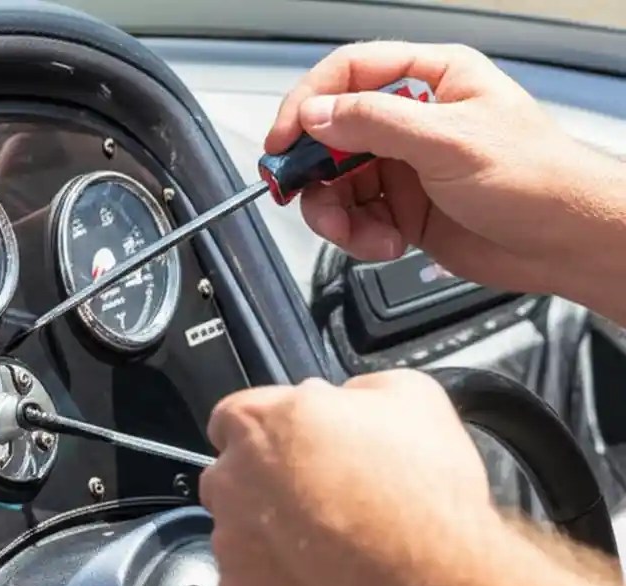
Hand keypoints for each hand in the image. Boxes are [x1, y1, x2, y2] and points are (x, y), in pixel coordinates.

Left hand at [200, 370, 504, 585]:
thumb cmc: (424, 494)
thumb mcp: (412, 398)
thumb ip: (356, 390)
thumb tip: (340, 400)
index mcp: (259, 425)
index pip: (236, 417)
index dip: (274, 431)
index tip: (304, 448)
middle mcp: (229, 483)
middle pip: (234, 477)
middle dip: (268, 485)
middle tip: (325, 501)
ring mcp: (231, 548)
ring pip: (241, 535)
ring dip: (273, 538)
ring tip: (333, 552)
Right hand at [266, 41, 625, 303]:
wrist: (566, 243)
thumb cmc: (536, 179)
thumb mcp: (449, 141)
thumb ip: (376, 123)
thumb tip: (317, 115)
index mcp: (432, 80)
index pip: (350, 74)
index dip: (309, 102)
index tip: (285, 138)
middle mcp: (413, 119)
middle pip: (332, 133)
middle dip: (312, 168)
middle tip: (296, 192)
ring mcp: (405, 165)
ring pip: (336, 182)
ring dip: (335, 212)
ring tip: (355, 233)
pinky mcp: (403, 208)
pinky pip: (354, 217)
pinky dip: (358, 236)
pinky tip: (385, 244)